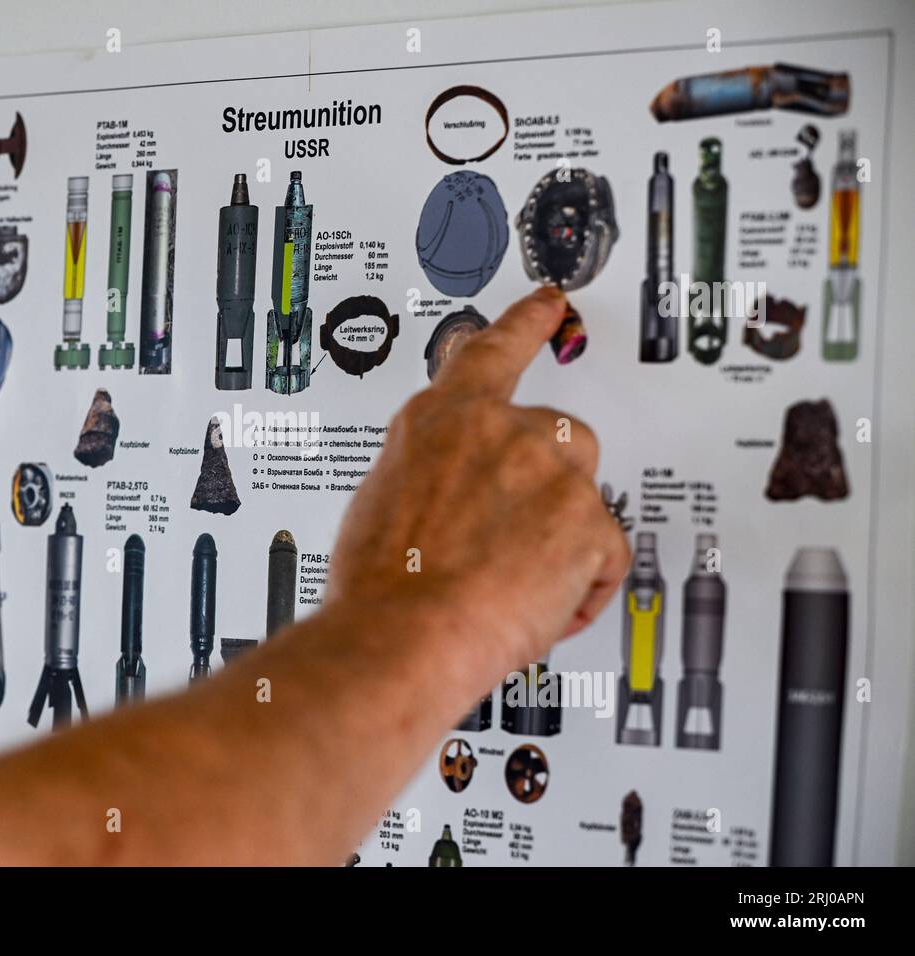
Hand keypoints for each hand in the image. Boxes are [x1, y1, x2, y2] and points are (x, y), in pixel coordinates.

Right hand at [325, 287, 629, 673]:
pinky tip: (536, 606)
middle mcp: (501, 431)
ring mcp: (549, 471)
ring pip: (583, 500)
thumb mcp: (383, 500)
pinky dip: (580, 589)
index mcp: (441, 420)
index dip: (525, 324)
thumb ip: (430, 470)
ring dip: (561, 538)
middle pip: (559, 439)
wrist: (402, 634)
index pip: (492, 352)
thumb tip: (448, 485)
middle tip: (508, 540)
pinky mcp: (589, 520)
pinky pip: (605, 557)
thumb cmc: (381, 582)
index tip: (550, 301)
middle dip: (546, 487)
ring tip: (511, 583)